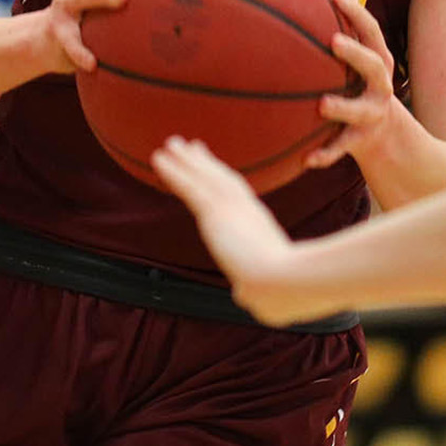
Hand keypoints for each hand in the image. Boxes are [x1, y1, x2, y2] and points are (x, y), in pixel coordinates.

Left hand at [154, 137, 324, 325]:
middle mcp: (248, 214)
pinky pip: (190, 187)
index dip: (228, 184)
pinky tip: (158, 158)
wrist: (286, 285)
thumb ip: (258, 296)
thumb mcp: (272, 295)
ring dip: (187, 161)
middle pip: (223, 182)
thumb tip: (249, 301)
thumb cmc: (287, 294)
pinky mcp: (216, 212)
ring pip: (205, 179)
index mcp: (262, 230)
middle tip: (192, 146)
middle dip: (206, 164)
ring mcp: (232, 210)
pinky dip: (175, 172)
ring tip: (170, 144)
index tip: (217, 173)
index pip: (242, 202)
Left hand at [309, 0, 403, 170]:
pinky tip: (306, 160)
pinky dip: (325, 154)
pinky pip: (341, 148)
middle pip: (373, 66)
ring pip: (358, 111)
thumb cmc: (362, 80)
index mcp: (378, 60)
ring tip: (321, 105)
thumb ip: (349, 17)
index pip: (371, 31)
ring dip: (341, 107)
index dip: (356, 12)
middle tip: (334, 42)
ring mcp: (371, 114)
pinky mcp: (359, 140)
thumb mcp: (362, 50)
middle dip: (355, 53)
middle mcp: (380, 86)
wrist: (386, 135)